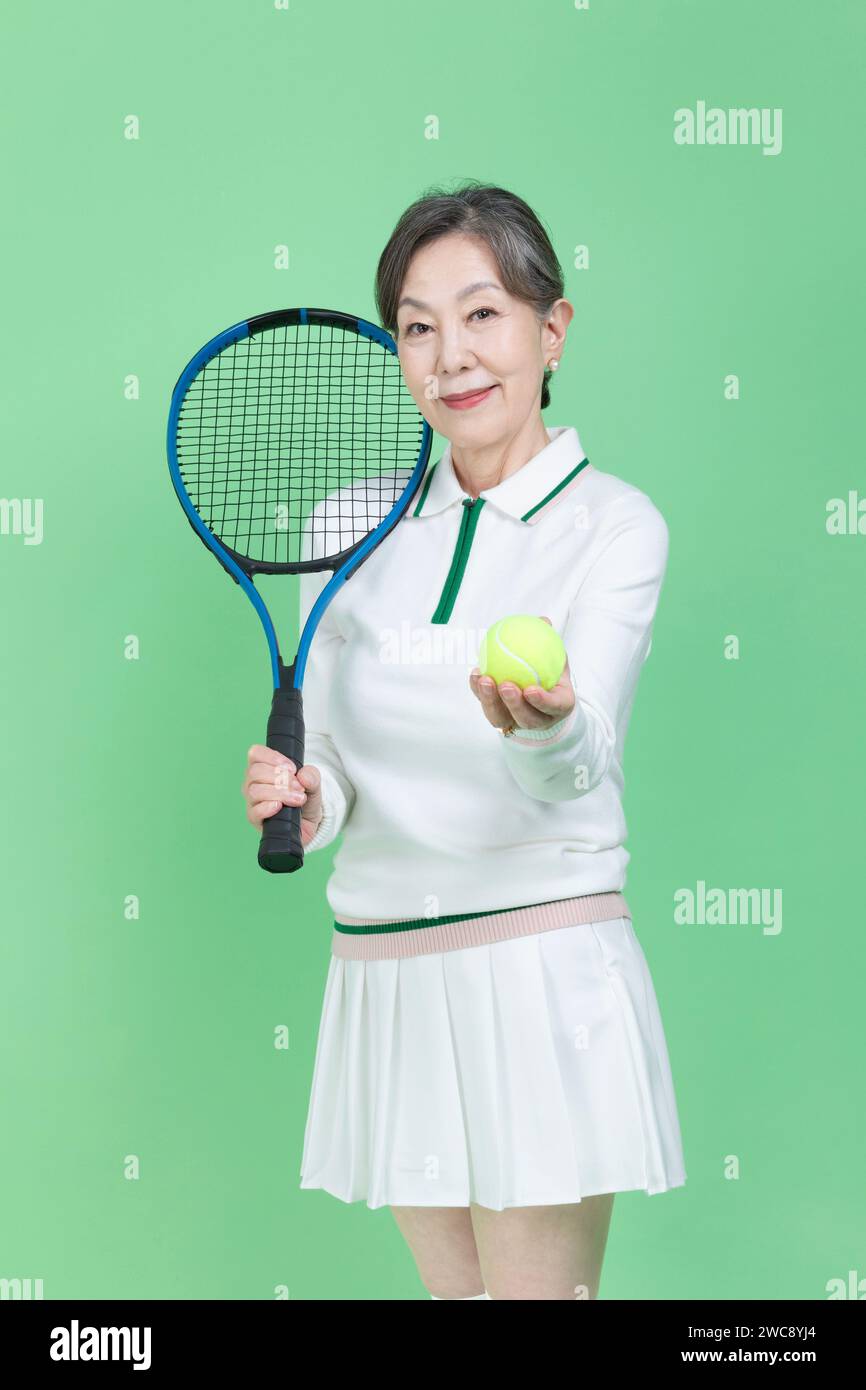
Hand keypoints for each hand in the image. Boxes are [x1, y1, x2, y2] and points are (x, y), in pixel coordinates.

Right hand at [242, 745, 324, 847]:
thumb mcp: (313, 783)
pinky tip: (280, 807)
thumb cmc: (305, 797)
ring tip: (298, 799)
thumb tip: (303, 776)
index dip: (273, 758)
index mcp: (263, 767)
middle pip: (255, 772)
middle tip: (299, 787)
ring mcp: (252, 801)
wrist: (309, 822)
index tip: (292, 769)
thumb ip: (312, 775)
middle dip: (281, 778)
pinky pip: (254, 811)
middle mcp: (253, 782)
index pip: (256, 753)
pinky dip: (268, 807)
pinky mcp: (254, 819)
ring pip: (255, 791)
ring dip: (279, 793)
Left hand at [469, 616, 574, 733]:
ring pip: (502, 718)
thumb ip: (550, 643)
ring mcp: (517, 723)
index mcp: (559, 706)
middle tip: (505, 685)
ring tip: (484, 679)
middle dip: (513, 704)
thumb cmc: (552, 675)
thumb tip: (543, 620)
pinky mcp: (499, 719)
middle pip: (526, 718)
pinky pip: (487, 707)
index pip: (553, 707)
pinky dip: (479, 692)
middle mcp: (539, 720)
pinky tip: (475, 674)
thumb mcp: (556, 658)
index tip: (530, 689)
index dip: (542, 701)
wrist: (543, 697)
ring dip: (490, 700)